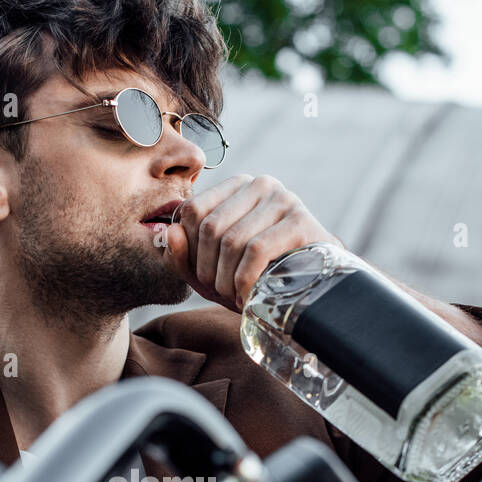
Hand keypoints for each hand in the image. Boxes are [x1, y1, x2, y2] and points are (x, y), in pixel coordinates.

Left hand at [160, 174, 342, 313]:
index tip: (203, 277)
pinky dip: (245, 280)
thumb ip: (182, 255)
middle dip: (208, 270)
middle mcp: (260, 184)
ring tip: (235, 296)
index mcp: (235, 187)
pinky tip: (248, 296)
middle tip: (221, 293)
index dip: (189, 251)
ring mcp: (283, 199)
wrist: (310, 293)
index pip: (192, 211)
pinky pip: (256, 250)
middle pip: (209, 227)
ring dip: (226, 280)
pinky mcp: (301, 221)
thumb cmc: (255, 279)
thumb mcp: (210, 272)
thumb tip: (171, 231)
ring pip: (232, 240)